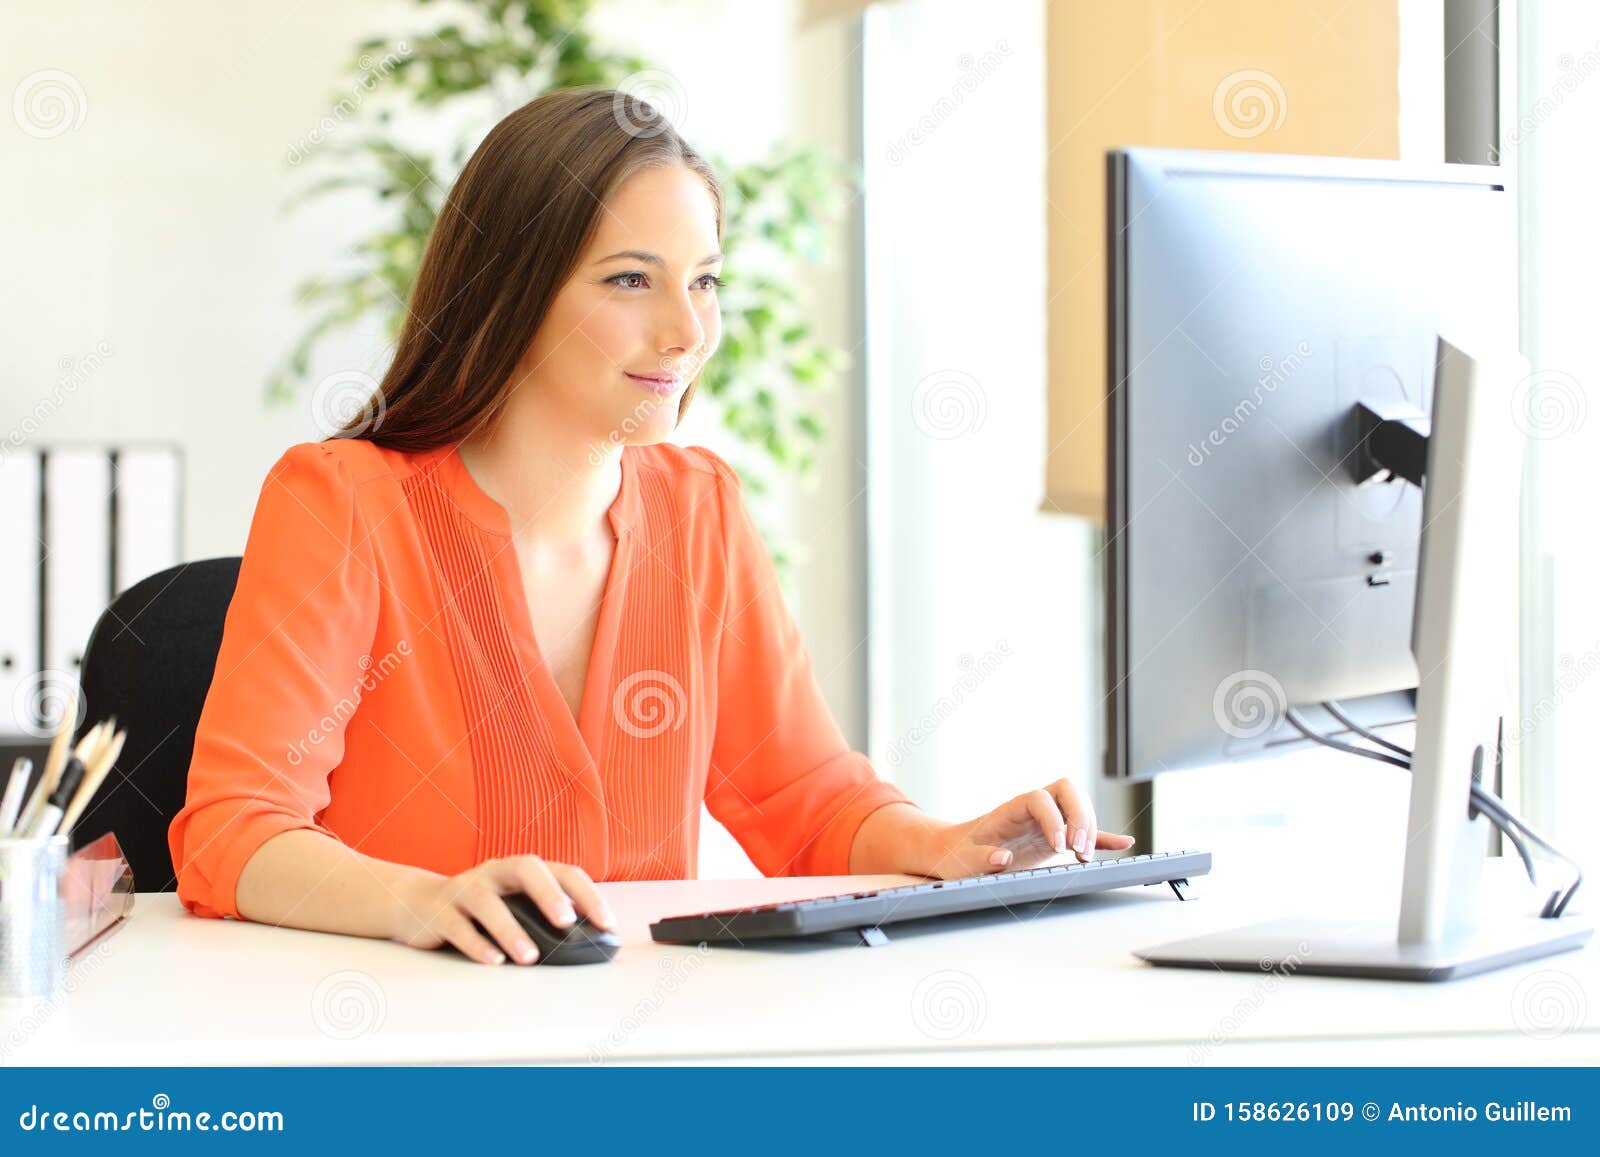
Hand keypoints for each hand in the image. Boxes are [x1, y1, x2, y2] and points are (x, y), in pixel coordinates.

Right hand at [391, 855, 615, 965]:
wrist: (419, 903)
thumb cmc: (481, 908)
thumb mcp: (516, 904)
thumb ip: (546, 914)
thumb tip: (590, 938)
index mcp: (522, 870)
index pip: (563, 872)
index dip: (588, 895)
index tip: (606, 922)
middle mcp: (496, 872)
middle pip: (526, 869)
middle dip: (549, 894)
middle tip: (567, 922)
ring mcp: (466, 889)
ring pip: (488, 902)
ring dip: (511, 929)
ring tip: (529, 957)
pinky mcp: (440, 912)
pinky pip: (459, 927)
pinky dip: (477, 945)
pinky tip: (493, 961)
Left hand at [914, 779, 1135, 878]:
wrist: (954, 853)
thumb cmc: (956, 854)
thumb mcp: (961, 860)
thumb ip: (980, 859)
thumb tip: (1004, 857)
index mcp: (1010, 809)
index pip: (1041, 798)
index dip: (1054, 818)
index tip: (1059, 846)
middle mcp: (1031, 810)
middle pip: (1066, 792)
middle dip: (1081, 816)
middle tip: (1080, 850)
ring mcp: (1045, 822)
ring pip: (1078, 807)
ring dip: (1090, 828)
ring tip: (1086, 858)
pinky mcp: (1053, 838)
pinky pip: (1082, 832)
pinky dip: (1103, 837)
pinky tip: (1123, 843)